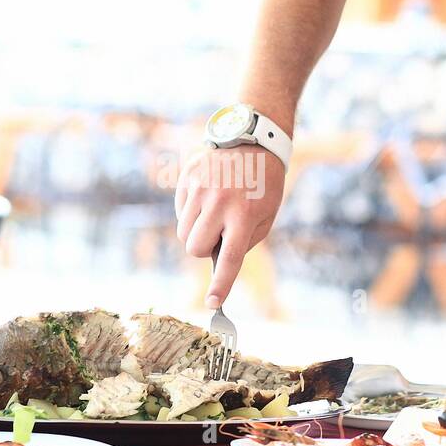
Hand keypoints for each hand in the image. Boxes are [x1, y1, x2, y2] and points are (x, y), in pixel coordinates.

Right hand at [175, 146, 285, 307]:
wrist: (254, 142)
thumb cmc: (263, 185)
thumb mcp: (265, 215)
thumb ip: (243, 241)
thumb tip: (216, 261)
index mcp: (244, 215)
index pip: (229, 259)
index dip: (220, 285)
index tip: (212, 303)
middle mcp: (219, 203)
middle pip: (194, 248)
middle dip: (203, 249)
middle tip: (218, 235)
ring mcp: (200, 189)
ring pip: (184, 232)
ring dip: (196, 231)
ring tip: (215, 212)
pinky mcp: (188, 178)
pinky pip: (180, 211)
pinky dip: (191, 212)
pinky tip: (208, 196)